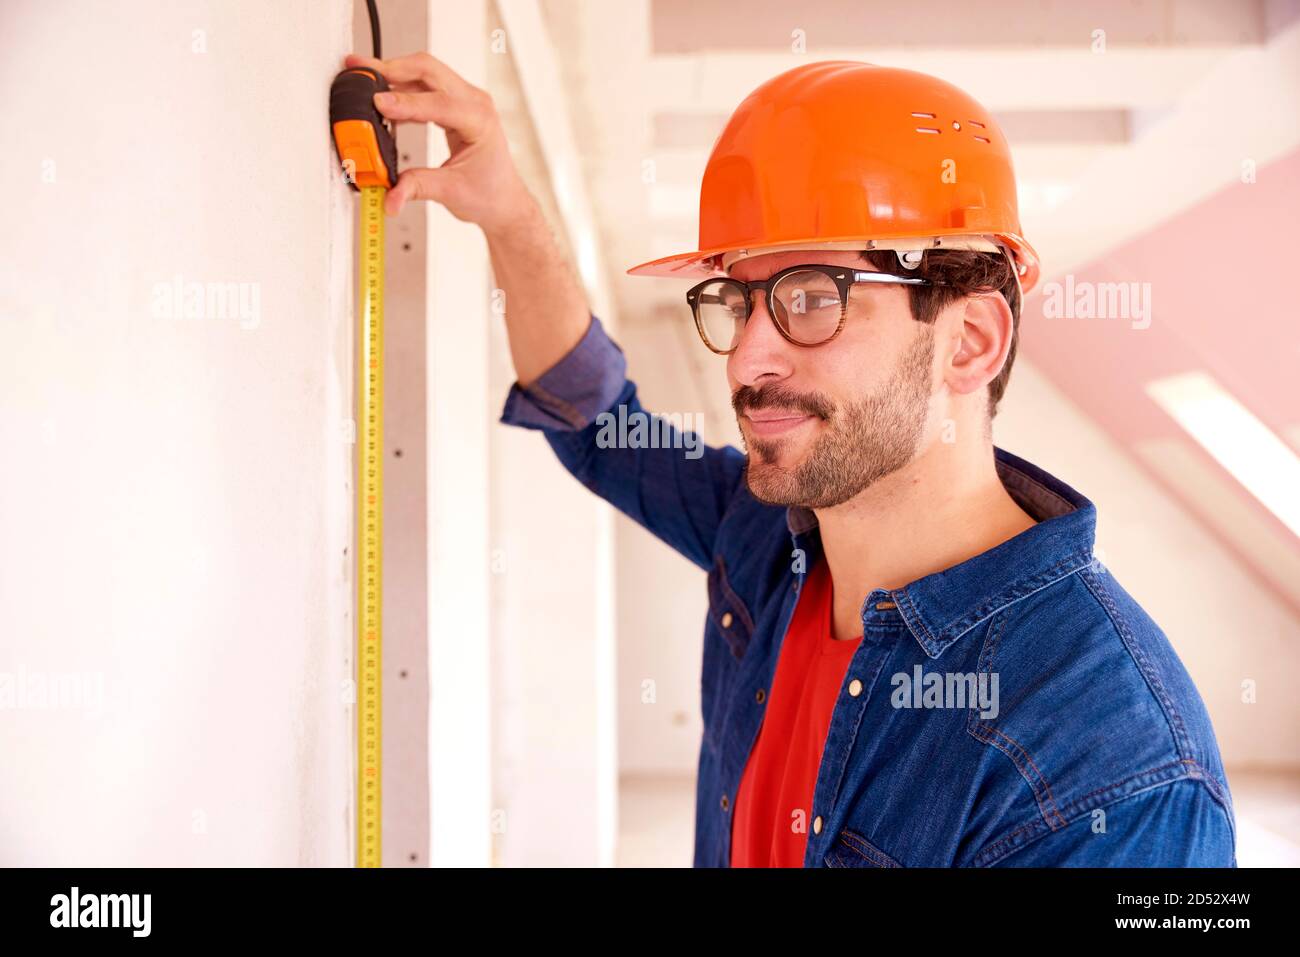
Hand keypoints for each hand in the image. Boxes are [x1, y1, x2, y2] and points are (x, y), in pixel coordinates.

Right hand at [343, 51, 532, 227]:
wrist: (503, 200)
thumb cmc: (489, 195)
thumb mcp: (451, 193)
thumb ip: (417, 188)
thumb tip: (389, 196)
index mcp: (480, 121)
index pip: (439, 103)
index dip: (406, 102)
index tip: (378, 102)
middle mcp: (475, 103)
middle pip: (429, 70)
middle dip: (393, 68)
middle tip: (361, 68)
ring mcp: (465, 99)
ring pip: (425, 73)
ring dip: (394, 74)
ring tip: (364, 77)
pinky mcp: (454, 104)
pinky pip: (424, 87)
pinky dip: (401, 89)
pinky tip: (381, 101)